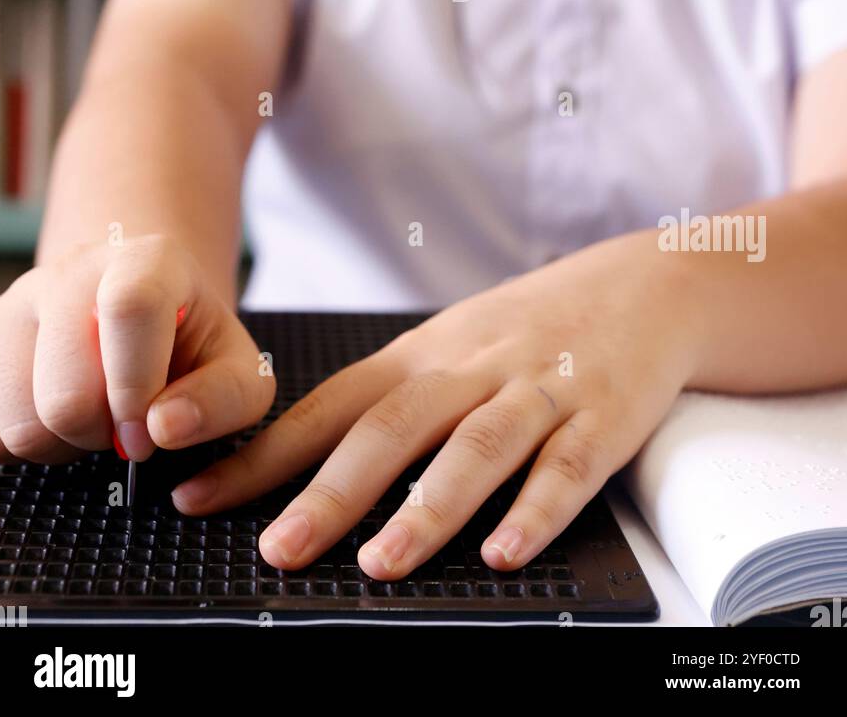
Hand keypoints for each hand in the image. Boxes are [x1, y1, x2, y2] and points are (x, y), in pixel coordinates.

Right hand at [0, 234, 274, 463]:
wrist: (137, 309)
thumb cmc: (189, 342)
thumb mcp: (238, 367)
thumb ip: (223, 398)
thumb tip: (163, 428)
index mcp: (147, 261)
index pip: (130, 309)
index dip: (137, 387)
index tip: (147, 430)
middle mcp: (72, 270)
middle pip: (63, 390)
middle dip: (97, 434)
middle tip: (121, 425)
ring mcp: (16, 301)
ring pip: (15, 417)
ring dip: (57, 443)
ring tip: (89, 418)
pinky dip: (15, 445)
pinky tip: (49, 418)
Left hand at [171, 238, 699, 578]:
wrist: (644, 285)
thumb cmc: (532, 327)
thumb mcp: (454, 344)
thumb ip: (392, 396)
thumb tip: (303, 459)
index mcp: (426, 353)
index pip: (334, 404)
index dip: (267, 453)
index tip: (202, 495)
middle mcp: (474, 367)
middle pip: (394, 425)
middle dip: (332, 491)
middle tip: (281, 548)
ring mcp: (539, 389)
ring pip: (477, 445)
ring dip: (427, 506)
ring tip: (381, 562)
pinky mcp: (602, 416)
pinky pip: (567, 466)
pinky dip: (536, 509)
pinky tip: (505, 551)